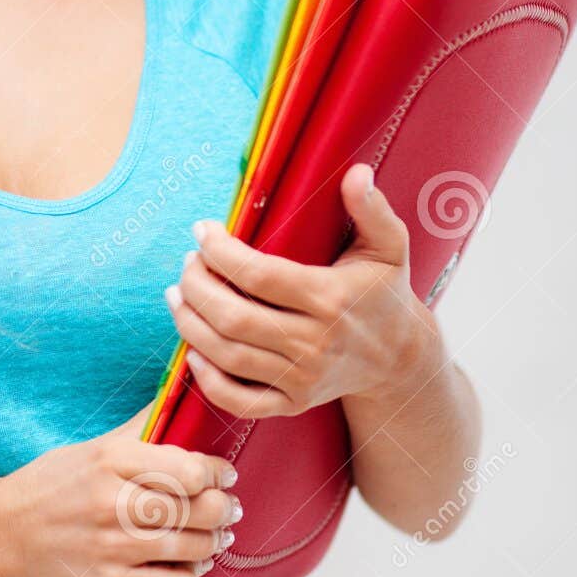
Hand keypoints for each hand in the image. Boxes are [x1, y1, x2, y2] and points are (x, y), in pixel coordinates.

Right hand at [0, 400, 242, 576]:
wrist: (4, 531)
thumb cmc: (52, 484)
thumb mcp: (93, 446)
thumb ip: (140, 428)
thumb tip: (179, 396)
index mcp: (111, 460)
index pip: (189, 468)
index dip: (216, 473)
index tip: (223, 475)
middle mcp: (113, 501)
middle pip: (198, 508)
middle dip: (224, 509)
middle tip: (229, 509)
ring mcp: (111, 546)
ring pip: (194, 547)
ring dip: (213, 543)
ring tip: (213, 538)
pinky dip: (191, 575)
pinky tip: (187, 564)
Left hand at [164, 163, 442, 419]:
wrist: (400, 359)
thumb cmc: (383, 292)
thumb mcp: (388, 247)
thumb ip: (372, 209)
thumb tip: (357, 173)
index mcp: (330, 298)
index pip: (258, 275)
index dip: (220, 251)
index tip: (202, 230)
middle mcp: (314, 342)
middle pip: (233, 317)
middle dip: (196, 286)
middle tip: (186, 263)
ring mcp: (303, 378)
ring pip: (228, 356)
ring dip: (190, 324)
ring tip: (176, 294)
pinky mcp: (294, 403)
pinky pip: (240, 401)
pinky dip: (208, 380)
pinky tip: (193, 351)